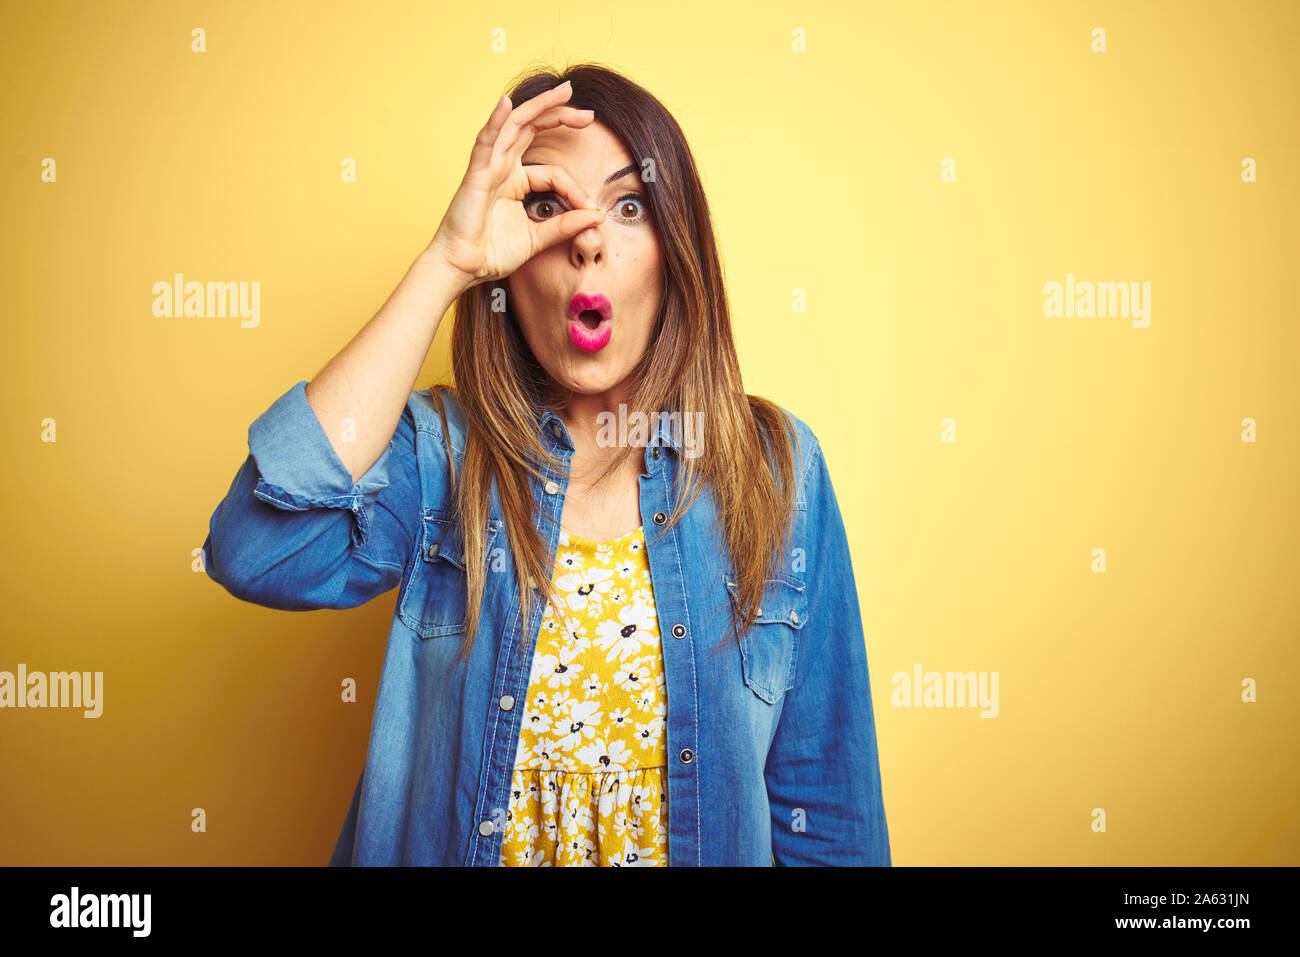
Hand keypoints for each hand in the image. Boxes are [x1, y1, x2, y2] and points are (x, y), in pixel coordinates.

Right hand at [423, 81, 605, 290]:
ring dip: (539, 105)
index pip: (553, 174)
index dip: (575, 189)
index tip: (592, 210)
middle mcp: (502, 168)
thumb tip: (597, 216)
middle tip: (589, 114)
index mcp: (516, 182)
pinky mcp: (476, 174)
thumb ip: (566, 226)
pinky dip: (495, 121)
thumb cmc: (492, 254)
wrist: (463, 268)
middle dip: (561, 116)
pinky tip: (505, 103)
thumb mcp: (538, 238)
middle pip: (533, 130)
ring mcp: (489, 167)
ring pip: (515, 125)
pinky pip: (485, 142)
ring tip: (564, 91)